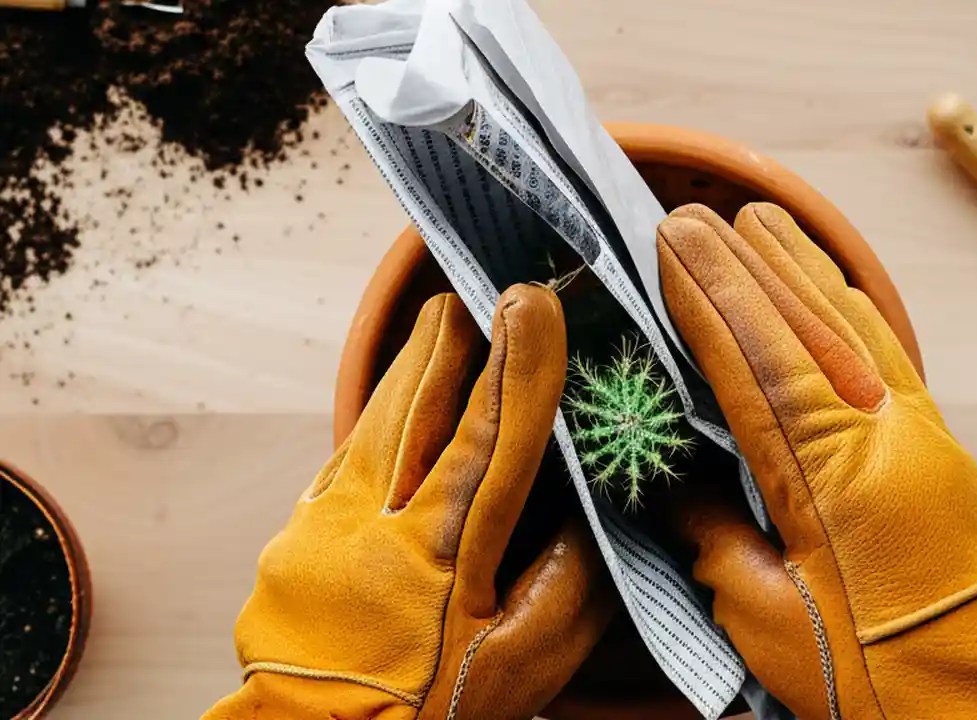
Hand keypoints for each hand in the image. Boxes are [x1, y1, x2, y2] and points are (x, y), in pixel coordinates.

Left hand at [204, 285, 612, 719]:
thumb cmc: (431, 710)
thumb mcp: (525, 666)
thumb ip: (573, 584)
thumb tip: (600, 505)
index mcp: (437, 560)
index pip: (487, 442)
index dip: (518, 367)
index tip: (534, 300)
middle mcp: (371, 525)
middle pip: (416, 401)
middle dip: (456, 334)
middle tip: (490, 284)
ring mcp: (322, 520)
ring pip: (377, 411)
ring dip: (420, 359)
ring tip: (456, 312)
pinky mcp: (297, 524)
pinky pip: (349, 444)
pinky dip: (387, 406)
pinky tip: (410, 386)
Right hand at [658, 203, 976, 718]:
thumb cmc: (876, 673)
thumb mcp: (767, 620)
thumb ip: (714, 539)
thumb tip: (681, 489)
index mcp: (831, 475)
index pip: (757, 360)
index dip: (710, 297)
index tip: (673, 243)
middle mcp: (881, 435)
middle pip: (804, 324)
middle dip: (744, 262)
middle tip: (695, 213)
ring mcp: (917, 432)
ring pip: (853, 323)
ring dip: (800, 267)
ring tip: (757, 222)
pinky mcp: (938, 442)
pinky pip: (892, 351)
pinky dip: (854, 305)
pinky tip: (831, 283)